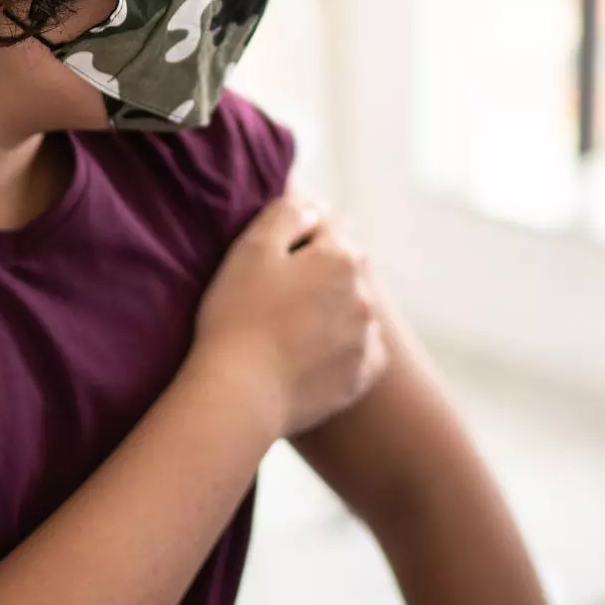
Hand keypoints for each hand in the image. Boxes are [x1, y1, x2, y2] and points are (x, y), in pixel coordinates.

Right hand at [191, 196, 389, 437]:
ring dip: (337, 307)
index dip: (303, 230)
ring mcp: (366, 340)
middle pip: (349, 267)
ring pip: (357, 309)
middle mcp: (365, 296)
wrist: (240, 393)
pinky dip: (346, 347)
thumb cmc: (238, 316)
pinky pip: (363, 352)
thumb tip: (312, 210)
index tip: (278, 247)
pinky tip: (316, 351)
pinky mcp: (359, 377)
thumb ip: (287, 214)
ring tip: (295, 322)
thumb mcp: (252, 248)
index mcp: (343, 258)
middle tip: (283, 285)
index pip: (332, 226)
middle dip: (324, 268)